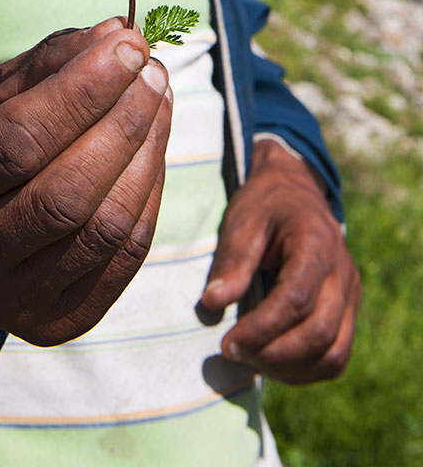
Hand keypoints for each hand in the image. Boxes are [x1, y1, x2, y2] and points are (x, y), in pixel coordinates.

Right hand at [0, 17, 171, 345]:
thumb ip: (48, 64)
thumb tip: (119, 35)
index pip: (18, 140)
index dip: (82, 91)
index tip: (128, 46)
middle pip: (66, 191)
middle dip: (124, 121)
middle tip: (153, 70)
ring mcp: (10, 299)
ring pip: (103, 228)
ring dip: (147, 153)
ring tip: (160, 100)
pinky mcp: (56, 321)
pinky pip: (124, 257)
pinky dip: (150, 194)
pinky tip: (154, 148)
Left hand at [199, 138, 360, 383]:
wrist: (294, 192)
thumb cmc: (265, 205)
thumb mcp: (242, 221)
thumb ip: (232, 262)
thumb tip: (213, 304)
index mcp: (315, 241)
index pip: (296, 298)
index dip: (262, 328)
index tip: (227, 342)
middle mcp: (342, 271)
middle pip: (318, 331)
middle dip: (272, 353)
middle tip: (231, 352)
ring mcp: (351, 293)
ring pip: (333, 352)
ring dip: (290, 368)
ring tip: (249, 360)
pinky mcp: (349, 310)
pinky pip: (337, 355)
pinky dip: (307, 370)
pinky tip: (272, 364)